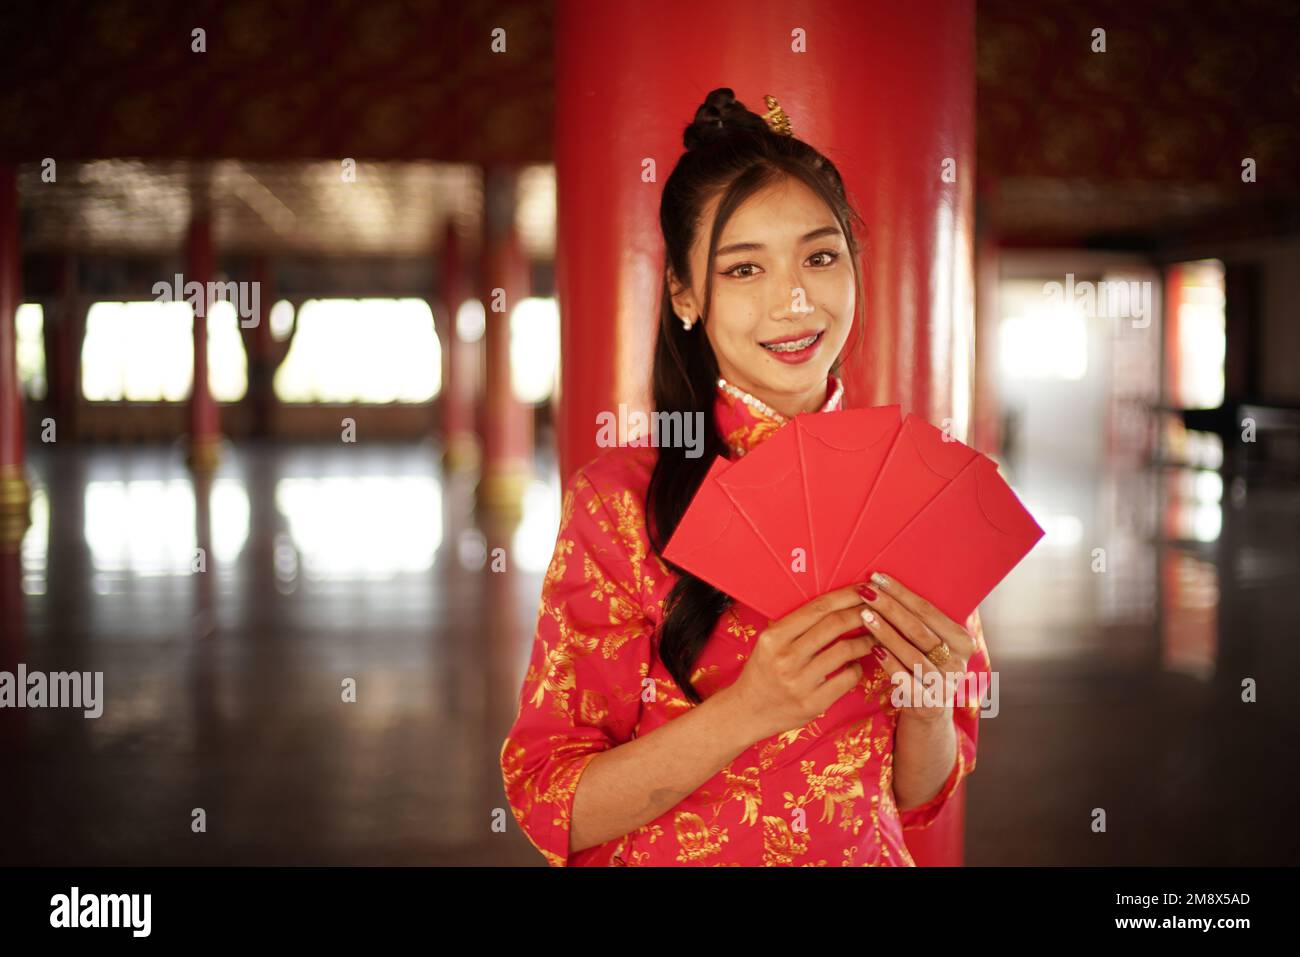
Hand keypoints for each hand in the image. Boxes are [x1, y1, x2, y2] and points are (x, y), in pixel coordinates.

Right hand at [723, 585, 874, 744]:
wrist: (749, 711)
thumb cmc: (763, 671)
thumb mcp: (770, 642)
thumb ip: (797, 625)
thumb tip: (838, 603)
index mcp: (774, 637)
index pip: (818, 608)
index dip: (846, 596)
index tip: (864, 590)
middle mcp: (785, 658)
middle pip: (835, 625)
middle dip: (861, 613)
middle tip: (876, 610)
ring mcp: (799, 683)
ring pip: (845, 650)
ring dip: (866, 640)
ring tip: (873, 637)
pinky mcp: (813, 704)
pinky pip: (848, 678)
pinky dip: (857, 668)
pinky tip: (855, 664)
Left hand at [856, 572, 977, 723]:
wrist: (930, 709)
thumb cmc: (924, 664)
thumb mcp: (931, 643)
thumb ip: (919, 620)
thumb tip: (884, 584)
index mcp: (962, 641)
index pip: (928, 611)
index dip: (901, 593)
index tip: (877, 578)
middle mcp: (958, 662)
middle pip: (918, 630)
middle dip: (890, 608)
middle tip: (866, 592)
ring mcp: (944, 684)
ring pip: (912, 654)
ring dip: (886, 633)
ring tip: (864, 615)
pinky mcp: (928, 703)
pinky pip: (906, 680)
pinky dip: (889, 664)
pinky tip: (873, 649)